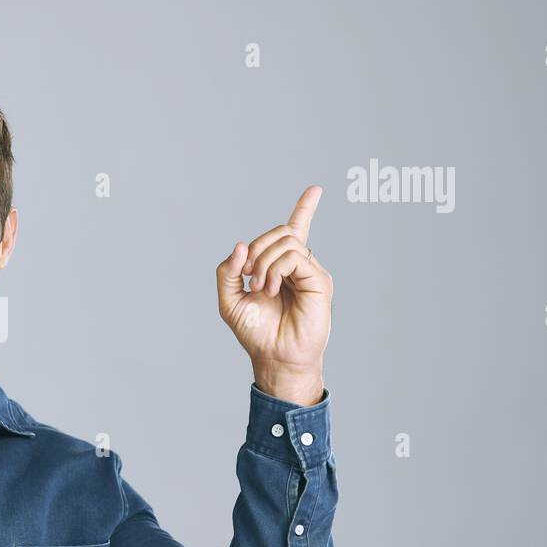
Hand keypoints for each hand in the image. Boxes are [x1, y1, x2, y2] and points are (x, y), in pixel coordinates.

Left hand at [216, 185, 332, 404]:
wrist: (274, 357)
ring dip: (263, 261)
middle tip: (248, 277)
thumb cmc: (255, 332)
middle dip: (257, 248)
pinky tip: (271, 289)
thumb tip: (240, 245)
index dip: (305, 209)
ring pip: (286, 240)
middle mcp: (298, 266)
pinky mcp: (319, 281)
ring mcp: (310, 272)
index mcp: (279, 267)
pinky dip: (275, 269)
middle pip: (280, 231)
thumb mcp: (229, 300)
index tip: (316, 189)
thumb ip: (227, 272)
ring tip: (260, 287)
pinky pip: (294, 256)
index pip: (295, 230)